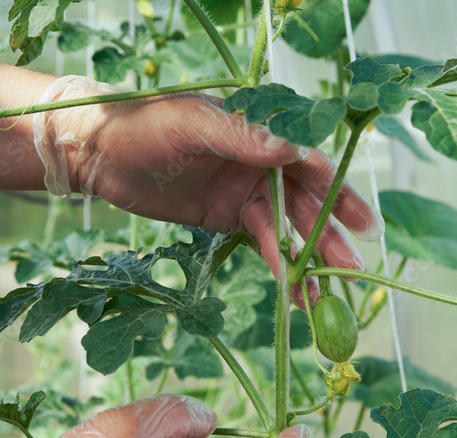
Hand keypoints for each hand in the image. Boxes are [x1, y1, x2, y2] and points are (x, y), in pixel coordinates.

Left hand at [33, 75, 383, 283]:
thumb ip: (241, 136)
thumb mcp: (192, 124)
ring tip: (327, 293)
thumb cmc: (143, 124)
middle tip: (354, 267)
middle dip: (331, 233)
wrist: (98, 153)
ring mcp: (245, 190)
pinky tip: (295, 290)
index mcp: (258, 130)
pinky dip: (280, 265)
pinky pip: (262, 242)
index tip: (357, 220)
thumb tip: (291, 148)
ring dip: (309, 259)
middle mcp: (260, 160)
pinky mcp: (226, 216)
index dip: (334, 190)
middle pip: (306, 200)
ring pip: (288, 227)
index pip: (306, 160)